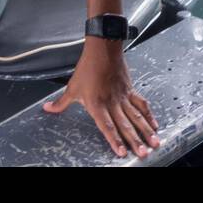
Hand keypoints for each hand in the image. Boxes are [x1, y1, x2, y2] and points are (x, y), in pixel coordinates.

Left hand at [42, 38, 160, 158]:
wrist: (103, 49)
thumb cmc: (87, 67)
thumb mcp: (72, 87)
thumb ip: (61, 102)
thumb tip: (47, 109)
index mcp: (97, 104)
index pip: (106, 126)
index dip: (114, 140)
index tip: (121, 152)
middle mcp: (112, 103)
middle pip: (125, 124)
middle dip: (134, 140)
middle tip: (143, 153)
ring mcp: (123, 97)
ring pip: (136, 116)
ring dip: (146, 130)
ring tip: (154, 142)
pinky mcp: (130, 90)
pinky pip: (141, 104)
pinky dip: (149, 115)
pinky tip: (155, 124)